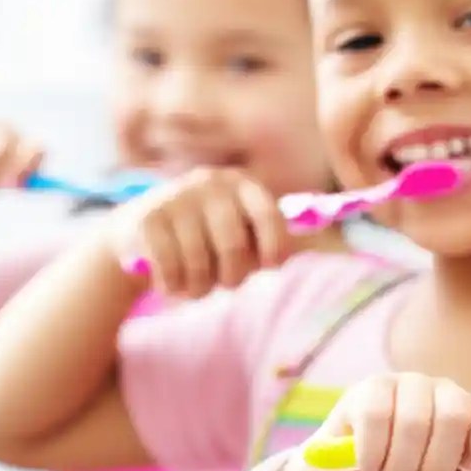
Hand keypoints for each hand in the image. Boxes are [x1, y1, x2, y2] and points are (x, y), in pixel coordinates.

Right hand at [107, 167, 288, 298]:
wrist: (139, 232)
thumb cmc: (205, 238)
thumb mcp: (240, 230)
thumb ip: (274, 239)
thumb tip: (331, 248)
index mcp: (242, 185)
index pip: (268, 215)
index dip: (275, 246)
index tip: (270, 267)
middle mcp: (210, 183)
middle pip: (234, 246)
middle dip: (231, 277)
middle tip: (223, 283)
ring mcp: (176, 197)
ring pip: (198, 263)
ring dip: (198, 287)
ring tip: (194, 285)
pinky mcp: (147, 218)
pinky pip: (169, 268)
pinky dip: (172, 286)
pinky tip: (169, 282)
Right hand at [292, 374, 470, 470]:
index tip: (470, 467)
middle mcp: (443, 391)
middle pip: (455, 415)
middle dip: (436, 465)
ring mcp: (405, 384)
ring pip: (414, 420)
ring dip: (402, 467)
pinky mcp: (367, 389)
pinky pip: (376, 416)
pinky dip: (373, 453)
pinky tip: (369, 465)